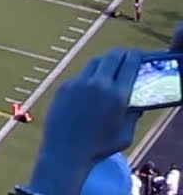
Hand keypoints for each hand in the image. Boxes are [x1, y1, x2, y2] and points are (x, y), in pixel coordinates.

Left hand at [29, 48, 141, 194]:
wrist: (66, 150)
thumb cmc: (99, 147)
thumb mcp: (125, 133)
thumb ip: (133, 114)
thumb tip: (136, 102)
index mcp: (117, 96)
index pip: (130, 65)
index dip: (136, 56)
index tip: (139, 54)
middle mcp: (97, 84)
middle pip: (112, 57)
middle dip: (121, 53)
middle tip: (126, 54)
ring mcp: (78, 83)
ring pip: (94, 62)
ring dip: (104, 60)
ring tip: (109, 64)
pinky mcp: (64, 86)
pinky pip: (80, 74)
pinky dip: (89, 74)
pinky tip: (91, 82)